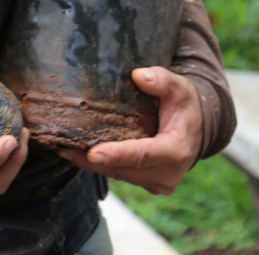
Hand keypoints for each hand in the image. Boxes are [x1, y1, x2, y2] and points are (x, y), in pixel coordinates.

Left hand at [57, 66, 202, 194]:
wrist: (194, 127)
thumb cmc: (183, 105)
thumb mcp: (178, 87)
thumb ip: (161, 80)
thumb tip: (139, 76)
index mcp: (176, 151)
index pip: (143, 154)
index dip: (117, 154)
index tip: (93, 153)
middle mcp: (167, 173)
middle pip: (124, 168)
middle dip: (94, 160)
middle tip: (64, 146)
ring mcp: (156, 182)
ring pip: (118, 174)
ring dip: (91, 163)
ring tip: (64, 148)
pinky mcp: (146, 182)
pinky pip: (119, 174)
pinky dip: (99, 164)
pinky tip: (77, 152)